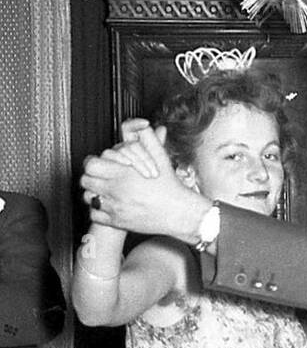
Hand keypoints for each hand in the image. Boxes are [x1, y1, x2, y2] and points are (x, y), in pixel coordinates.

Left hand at [80, 125, 205, 242]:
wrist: (179, 213)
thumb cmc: (170, 187)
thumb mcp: (160, 156)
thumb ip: (147, 137)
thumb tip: (141, 124)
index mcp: (123, 173)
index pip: (91, 164)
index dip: (93, 162)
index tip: (100, 163)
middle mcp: (116, 191)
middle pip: (86, 180)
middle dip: (91, 176)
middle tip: (101, 176)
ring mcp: (115, 208)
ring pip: (88, 198)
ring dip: (93, 193)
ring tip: (103, 191)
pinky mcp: (117, 223)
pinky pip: (94, 215)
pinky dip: (97, 210)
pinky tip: (107, 205)